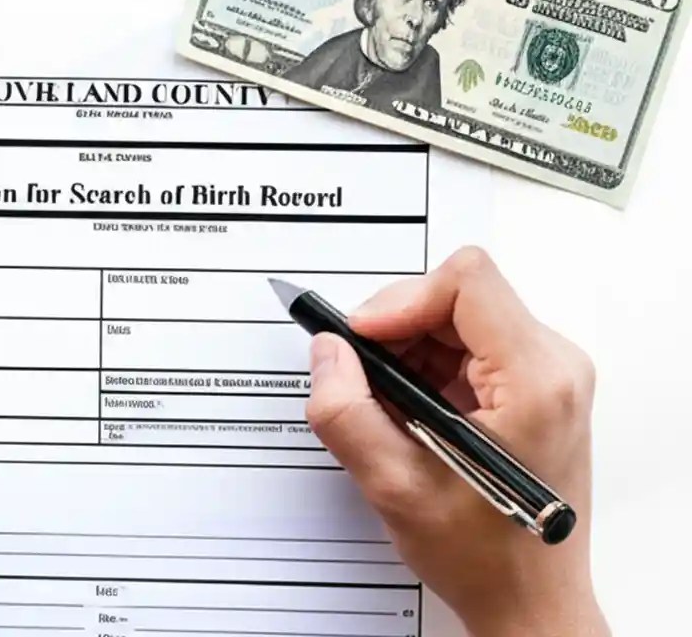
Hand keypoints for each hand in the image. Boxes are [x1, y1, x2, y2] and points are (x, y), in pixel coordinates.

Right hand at [305, 247, 608, 635]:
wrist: (528, 601)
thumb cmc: (486, 557)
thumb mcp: (394, 485)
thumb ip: (347, 411)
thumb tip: (327, 353)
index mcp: (536, 381)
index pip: (466, 281)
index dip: (400, 301)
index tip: (362, 338)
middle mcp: (555, 367)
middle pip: (459, 295)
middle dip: (396, 329)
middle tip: (361, 376)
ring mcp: (548, 376)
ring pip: (458, 317)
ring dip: (408, 352)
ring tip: (386, 407)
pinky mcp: (533, 387)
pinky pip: (467, 346)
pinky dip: (425, 368)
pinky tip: (409, 414)